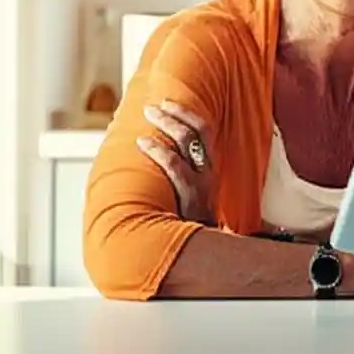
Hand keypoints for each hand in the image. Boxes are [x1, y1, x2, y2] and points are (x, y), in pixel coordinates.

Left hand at [137, 102, 214, 225]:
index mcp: (209, 166)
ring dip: (166, 125)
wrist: (204, 251)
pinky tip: (143, 142)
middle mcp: (208, 171)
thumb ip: (180, 173)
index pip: (205, 130)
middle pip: (198, 131)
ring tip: (147, 117)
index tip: (168, 101)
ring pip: (187, 143)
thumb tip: (151, 153)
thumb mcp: (192, 193)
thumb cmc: (190, 221)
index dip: (187, 113)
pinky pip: (176, 167)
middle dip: (175, 114)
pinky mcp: (191, 196)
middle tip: (152, 106)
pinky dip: (159, 150)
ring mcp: (201, 182)